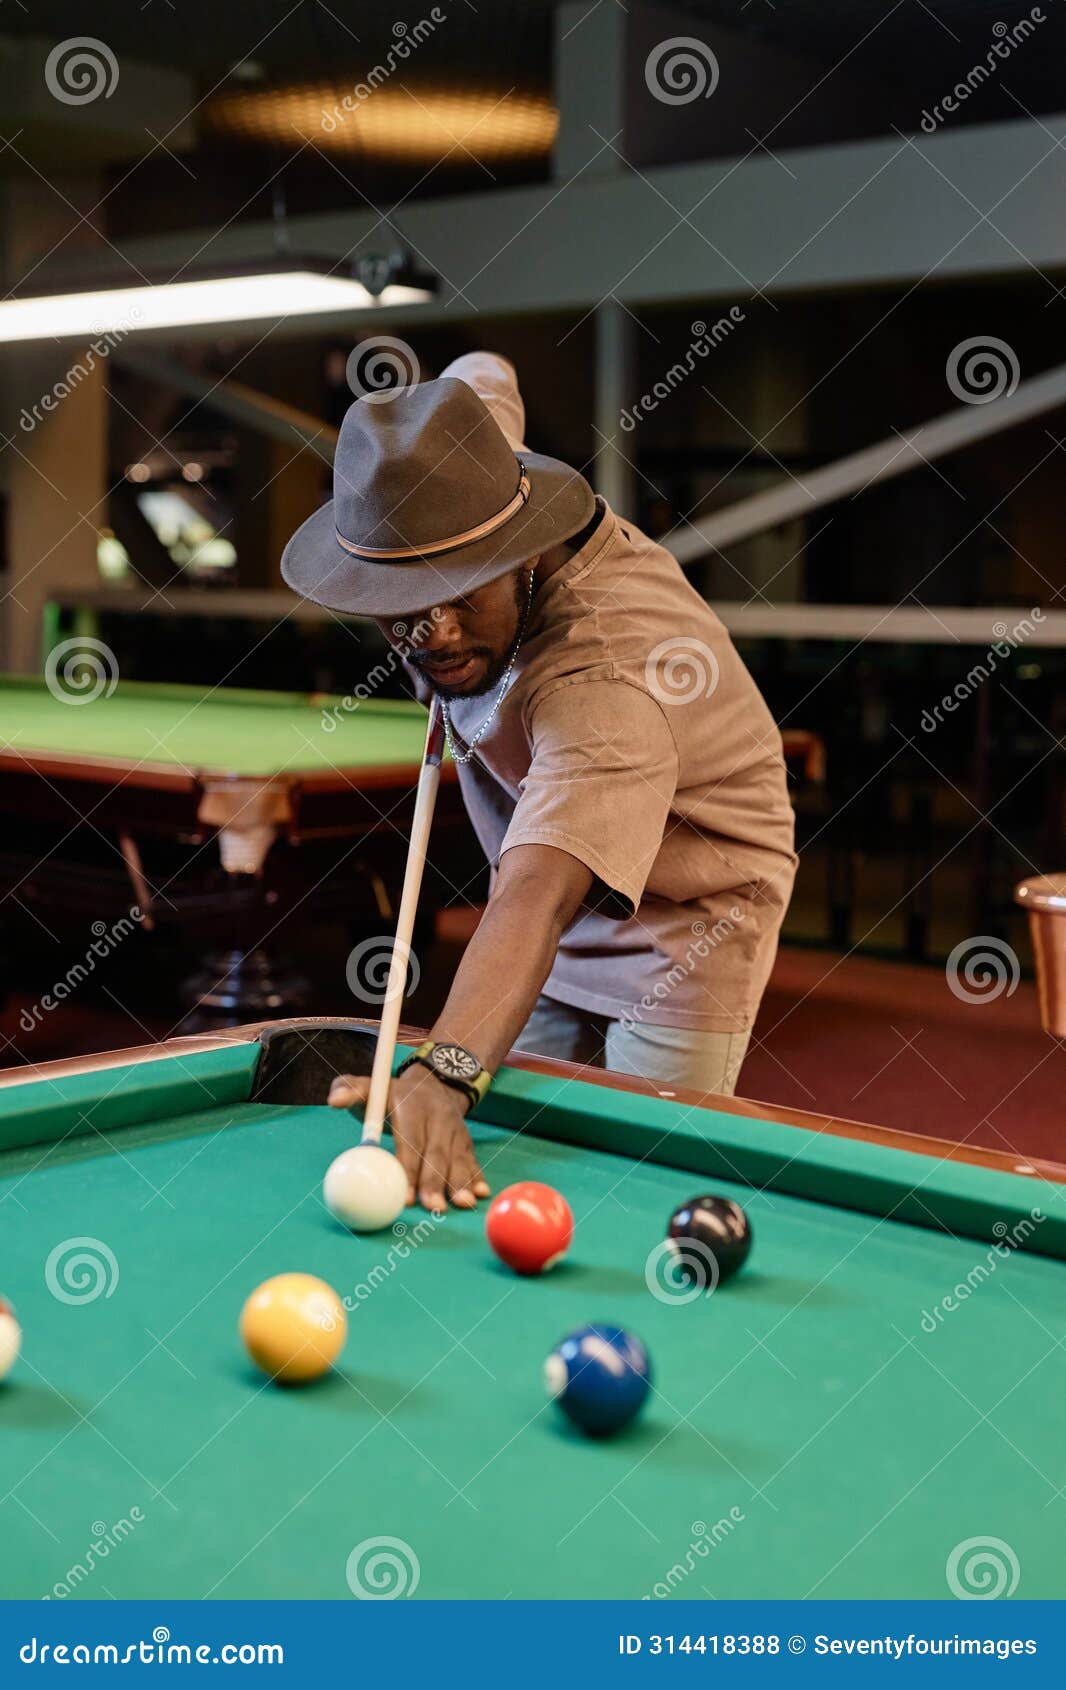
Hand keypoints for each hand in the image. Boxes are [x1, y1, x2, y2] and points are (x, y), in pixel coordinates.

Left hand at [328, 1067, 489, 1212]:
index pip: (411, 1139)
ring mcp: (455, 1130)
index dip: (409, 1166)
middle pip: (436, 1153)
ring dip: (461, 1183)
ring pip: (458, 1159)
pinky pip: (472, 1159)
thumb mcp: (372, 1087)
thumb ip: (350, 1090)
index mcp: (412, 1106)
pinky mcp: (466, 1141)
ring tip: (463, 1205)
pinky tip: (481, 1193)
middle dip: (436, 1182)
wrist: (433, 1083)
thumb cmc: (393, 1096)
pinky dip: (477, 1176)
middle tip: (433, 1208)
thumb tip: (334, 1101)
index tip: (405, 1195)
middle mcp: (437, 1117)